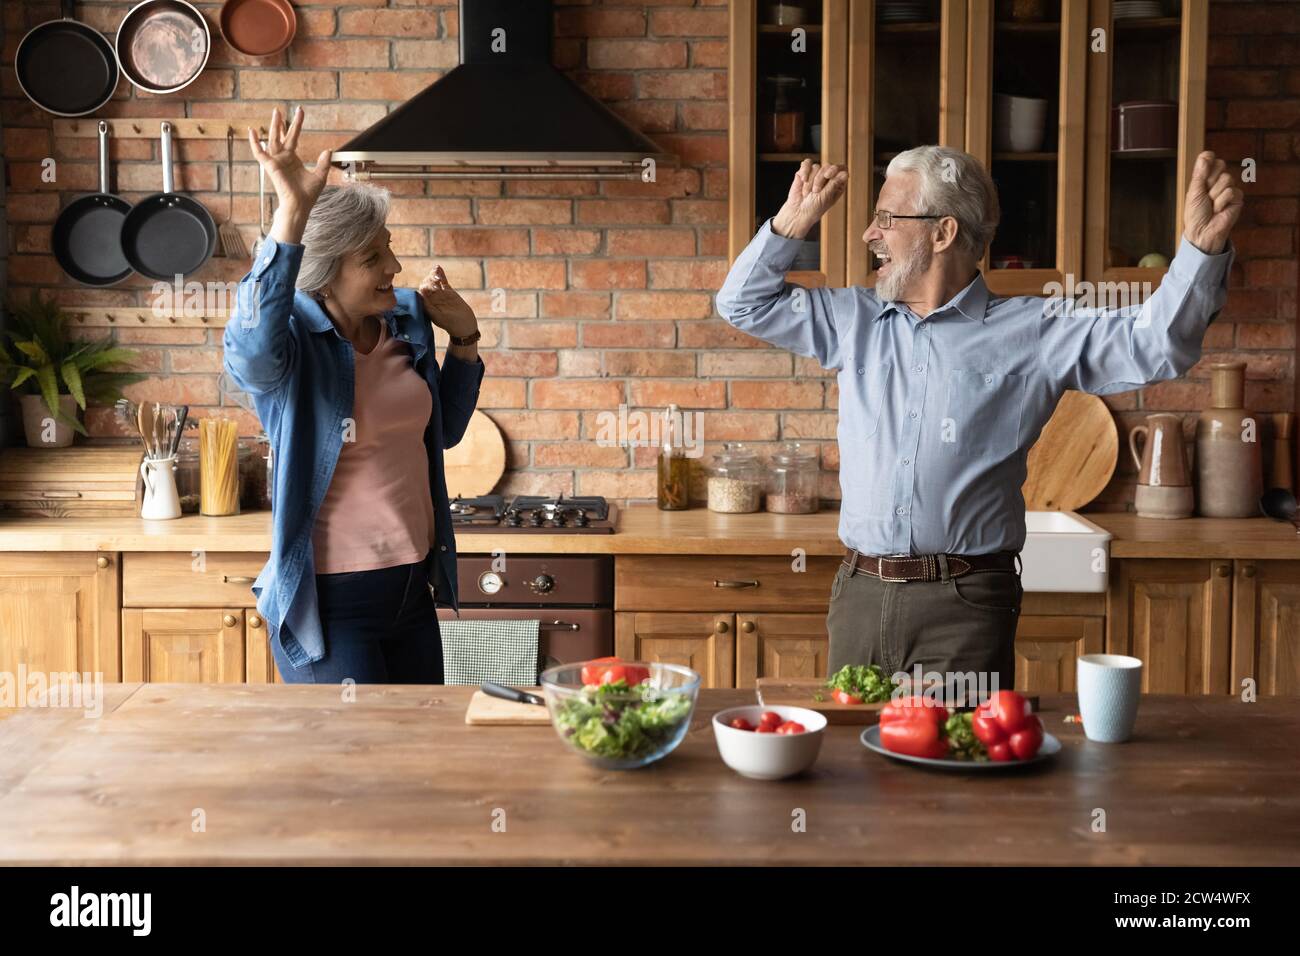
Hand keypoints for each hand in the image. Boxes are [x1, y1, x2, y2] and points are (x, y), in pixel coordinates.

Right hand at [247, 107, 332, 222]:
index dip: (296, 124)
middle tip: (279, 109)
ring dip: (273, 126)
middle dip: (280, 122)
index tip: (299, 111)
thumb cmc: (308, 194)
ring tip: (275, 112)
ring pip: (272, 140)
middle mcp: (283, 158)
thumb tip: (329, 150)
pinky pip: (259, 152)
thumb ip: (323, 163)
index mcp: (292, 158)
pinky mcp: (270, 166)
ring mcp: (276, 161)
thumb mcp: (320, 176)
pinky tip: (252, 131)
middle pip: (280, 136)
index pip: (293, 137)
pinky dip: (255, 142)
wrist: (300, 205)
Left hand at [418, 266, 476, 337]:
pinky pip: (443, 281)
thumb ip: (429, 307)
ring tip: (436, 270)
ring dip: (434, 275)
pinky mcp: (449, 292)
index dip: (425, 286)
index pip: (422, 292)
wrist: (465, 326)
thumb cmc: (451, 324)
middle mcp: (432, 299)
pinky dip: (441, 274)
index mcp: (427, 305)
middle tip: (436, 279)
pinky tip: (438, 267)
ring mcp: (441, 294)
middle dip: (430, 279)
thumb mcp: (439, 317)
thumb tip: (420, 295)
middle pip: (427, 284)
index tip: (431, 285)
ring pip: (434, 281)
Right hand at [772, 160, 847, 238]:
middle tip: (815, 191)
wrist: (797, 212)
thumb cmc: (814, 208)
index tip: (827, 175)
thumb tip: (845, 173)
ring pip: (816, 166)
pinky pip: (806, 163)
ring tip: (807, 193)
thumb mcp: (825, 197)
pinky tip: (802, 180)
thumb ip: (834, 184)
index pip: (842, 169)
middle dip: (819, 178)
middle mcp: (829, 177)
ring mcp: (817, 173)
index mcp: (838, 184)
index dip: (836, 169)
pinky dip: (804, 171)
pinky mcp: (805, 171)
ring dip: (810, 181)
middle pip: (828, 166)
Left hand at [1183, 150, 1241, 255]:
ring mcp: (1228, 188)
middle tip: (1205, 196)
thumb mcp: (1194, 192)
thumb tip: (1206, 155)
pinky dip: (1222, 202)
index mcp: (1205, 178)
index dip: (1206, 165)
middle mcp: (1217, 181)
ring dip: (1215, 195)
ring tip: (1211, 206)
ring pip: (1226, 178)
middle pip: (1220, 165)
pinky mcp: (1237, 198)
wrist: (1203, 232)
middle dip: (1210, 181)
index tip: (1200, 179)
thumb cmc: (1195, 214)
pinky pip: (1232, 192)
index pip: (1209, 158)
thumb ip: (1200, 174)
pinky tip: (1219, 210)